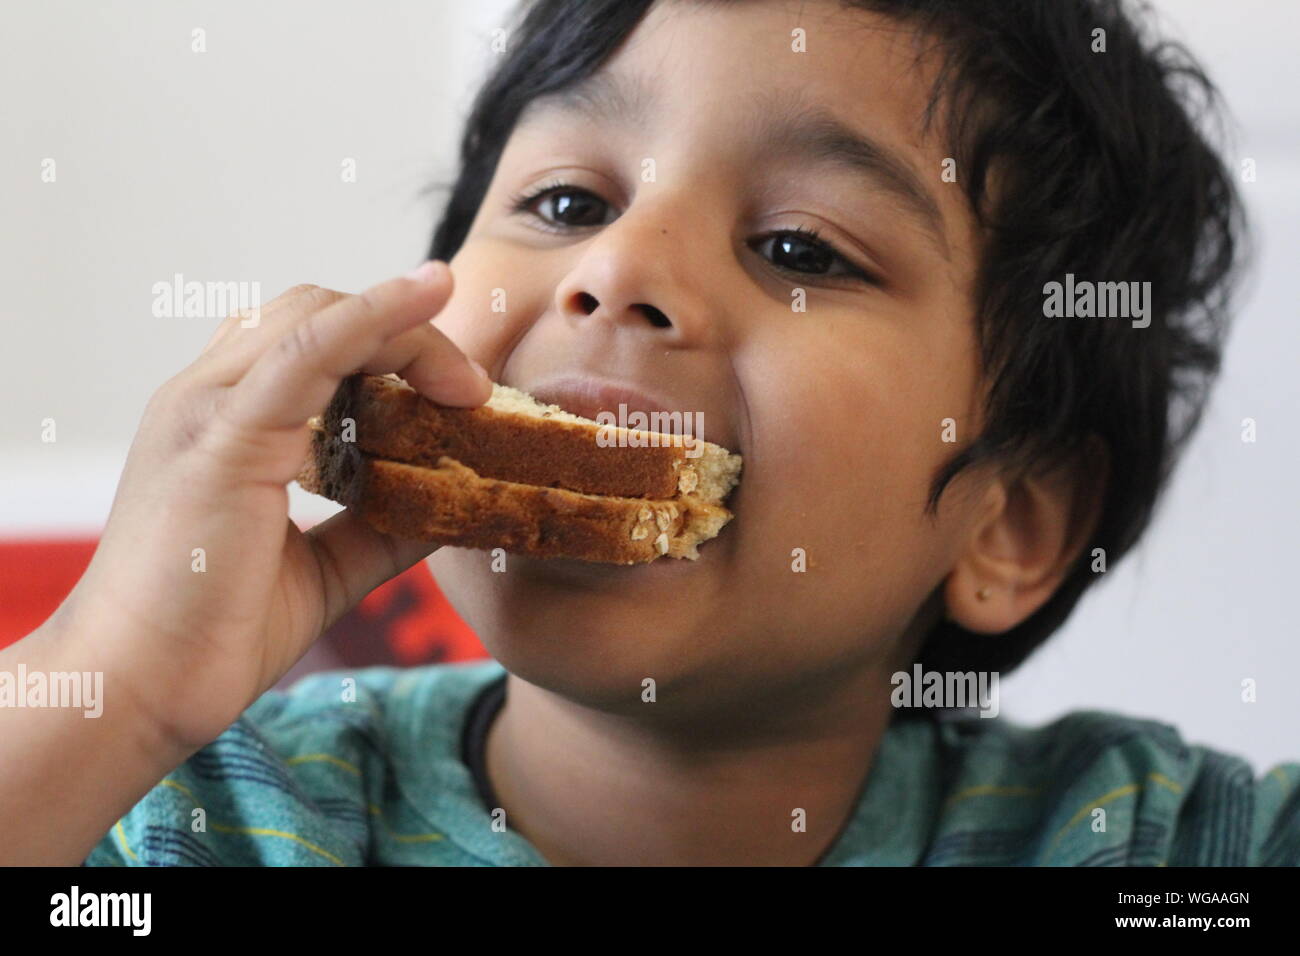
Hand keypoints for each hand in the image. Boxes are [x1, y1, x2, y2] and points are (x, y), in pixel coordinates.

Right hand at [51, 262, 489, 752]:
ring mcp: (209, 411)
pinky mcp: (223, 439)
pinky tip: (425, 294)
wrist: (135, 690)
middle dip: (407, 337)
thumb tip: (450, 508)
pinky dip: (372, 318)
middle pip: (318, 315)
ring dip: (406, 332)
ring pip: (317, 319)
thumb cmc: (212, 630)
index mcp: (225, 422)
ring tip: (468, 384)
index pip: (311, 343)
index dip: (388, 344)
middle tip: (472, 394)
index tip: (458, 388)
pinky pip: (306, 354)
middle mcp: (209, 399)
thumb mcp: (321, 568)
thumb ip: (378, 528)